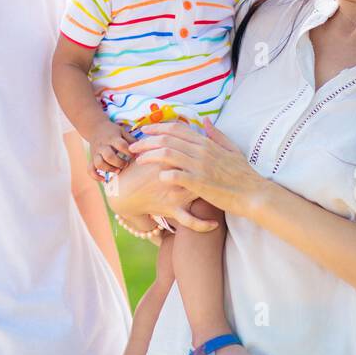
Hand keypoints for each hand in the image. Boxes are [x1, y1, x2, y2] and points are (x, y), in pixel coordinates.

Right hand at [88, 121, 134, 178]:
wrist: (94, 128)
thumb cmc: (112, 132)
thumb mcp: (122, 131)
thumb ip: (131, 139)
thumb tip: (141, 149)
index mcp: (112, 138)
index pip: (121, 145)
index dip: (129, 152)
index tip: (134, 156)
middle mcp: (103, 146)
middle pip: (109, 156)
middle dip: (119, 163)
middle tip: (125, 164)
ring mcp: (96, 153)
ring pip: (99, 164)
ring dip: (109, 169)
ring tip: (117, 170)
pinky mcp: (91, 159)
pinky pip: (90, 169)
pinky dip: (96, 176)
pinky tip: (104, 179)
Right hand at [103, 122, 219, 232]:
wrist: (123, 194)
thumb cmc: (137, 172)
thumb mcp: (152, 154)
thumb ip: (169, 142)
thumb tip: (184, 129)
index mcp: (173, 159)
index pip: (198, 154)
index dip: (213, 155)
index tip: (226, 157)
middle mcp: (176, 176)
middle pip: (203, 173)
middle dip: (218, 175)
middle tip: (233, 175)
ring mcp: (175, 195)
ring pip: (201, 196)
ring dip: (216, 197)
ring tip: (229, 197)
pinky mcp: (172, 211)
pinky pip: (190, 221)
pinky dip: (203, 225)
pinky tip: (215, 225)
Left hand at [127, 118, 268, 218]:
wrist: (253, 194)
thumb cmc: (243, 174)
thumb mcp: (232, 149)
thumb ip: (217, 135)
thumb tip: (206, 120)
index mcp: (206, 142)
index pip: (176, 128)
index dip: (158, 127)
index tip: (144, 130)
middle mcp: (201, 151)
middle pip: (167, 139)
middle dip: (146, 141)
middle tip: (133, 146)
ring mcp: (199, 166)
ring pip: (167, 154)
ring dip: (149, 156)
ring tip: (138, 161)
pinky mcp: (199, 183)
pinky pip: (175, 175)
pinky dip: (164, 174)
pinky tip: (157, 177)